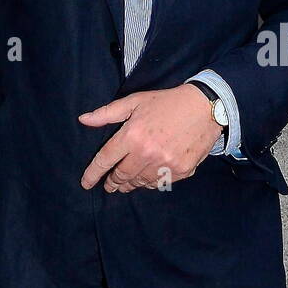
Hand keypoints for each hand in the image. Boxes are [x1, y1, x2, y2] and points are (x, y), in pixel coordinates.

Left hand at [78, 84, 223, 192]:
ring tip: (125, 184)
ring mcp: (165, 165)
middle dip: (113, 182)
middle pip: (122, 175)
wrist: (204, 107)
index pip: (106, 159)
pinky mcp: (181, 171)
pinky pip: (158, 184)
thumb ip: (107, 113)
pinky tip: (146, 179)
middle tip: (109, 185)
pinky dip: (149, 183)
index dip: (93, 173)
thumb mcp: (135, 101)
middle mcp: (146, 153)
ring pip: (139, 183)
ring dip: (130, 184)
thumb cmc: (166, 103)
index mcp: (132, 135)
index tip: (86, 183)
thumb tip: (83, 119)